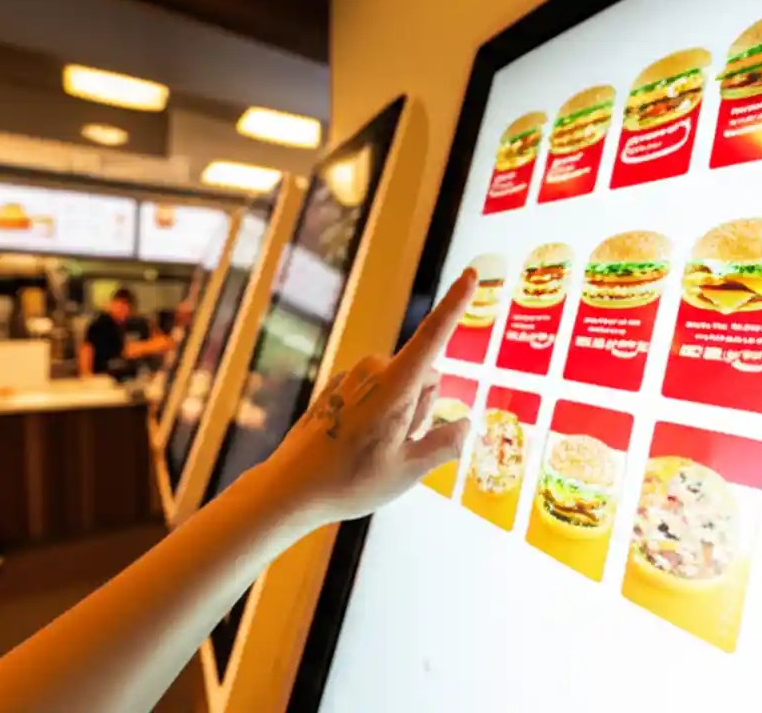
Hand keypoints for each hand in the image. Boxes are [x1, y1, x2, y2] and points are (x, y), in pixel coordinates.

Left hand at [265, 267, 476, 524]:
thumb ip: (445, 443)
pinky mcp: (339, 387)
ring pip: (402, 386)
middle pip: (425, 375)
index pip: (434, 336)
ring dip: (404, 413)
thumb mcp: (410, 470)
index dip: (455, 304)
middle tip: (402, 446)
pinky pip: (377, 392)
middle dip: (426, 407)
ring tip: (377, 450)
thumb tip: (466, 424)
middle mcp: (374, 371)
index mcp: (395, 385)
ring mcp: (353, 377)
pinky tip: (359, 445)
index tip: (471, 273)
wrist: (291, 488)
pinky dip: (381, 414)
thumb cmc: (351, 481)